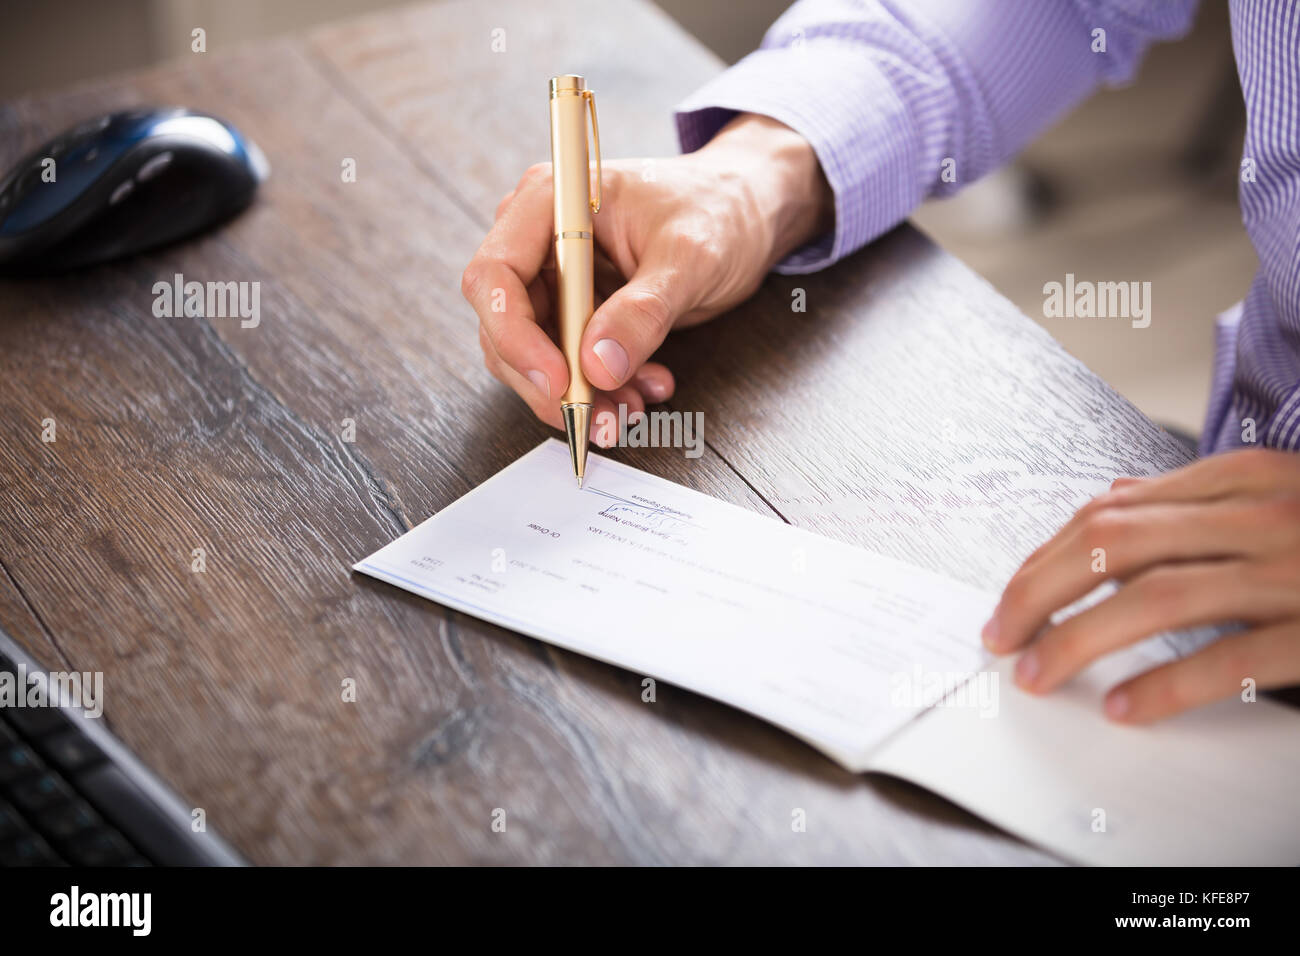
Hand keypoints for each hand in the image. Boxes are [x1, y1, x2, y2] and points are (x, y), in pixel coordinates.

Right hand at [461, 114, 831, 441]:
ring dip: (578, 394)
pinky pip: (569, 363)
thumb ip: (643, 311)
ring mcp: (555, 278)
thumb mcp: (689, 257)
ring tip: (631, 408)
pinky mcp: (576, 312)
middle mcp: (540, 238)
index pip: (496, 273)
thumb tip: (597, 364)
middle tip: (597, 416)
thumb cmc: (718, 209)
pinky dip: (601, 388)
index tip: (558, 381)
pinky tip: (643, 389)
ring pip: (535, 355)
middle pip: (506, 324)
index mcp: (552, 201)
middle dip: (550, 380)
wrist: (746, 215)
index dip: (515, 335)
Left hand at [984, 448, 1299, 721]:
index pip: (1110, 513)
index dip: (1044, 559)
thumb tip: (1116, 502)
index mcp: (1243, 478)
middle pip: (1114, 544)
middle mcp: (1260, 515)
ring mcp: (1291, 570)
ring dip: (1078, 639)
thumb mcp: (1277, 497)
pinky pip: (1228, 658)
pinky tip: (1122, 706)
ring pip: (1156, 597)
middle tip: (1000, 636)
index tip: (1009, 600)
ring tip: (1035, 674)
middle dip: (1039, 593)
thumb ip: (1201, 501)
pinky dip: (1166, 684)